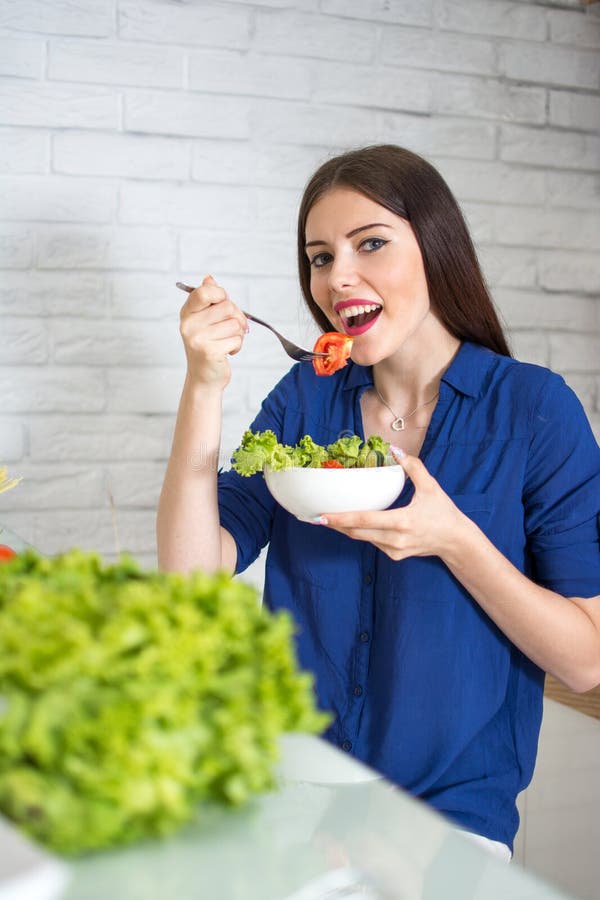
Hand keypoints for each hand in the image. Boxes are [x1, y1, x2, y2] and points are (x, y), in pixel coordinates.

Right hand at [179, 275, 247, 388]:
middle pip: (227, 306)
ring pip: (235, 324)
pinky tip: (227, 352)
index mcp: (187, 312)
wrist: (204, 377)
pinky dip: (237, 346)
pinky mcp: (209, 351)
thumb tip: (209, 278)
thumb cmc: (208, 346)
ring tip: (226, 342)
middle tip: (232, 328)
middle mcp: (189, 324)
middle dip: (236, 317)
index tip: (223, 303)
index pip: (205, 291)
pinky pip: (236, 339)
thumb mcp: (206, 320)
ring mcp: (197, 338)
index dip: (221, 295)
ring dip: (237, 334)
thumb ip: (208, 299)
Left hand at [317, 451, 465, 561]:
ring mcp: (394, 550)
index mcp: (402, 522)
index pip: (365, 520)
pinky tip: (352, 524)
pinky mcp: (394, 556)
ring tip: (328, 518)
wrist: (455, 542)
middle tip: (315, 516)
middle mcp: (395, 539)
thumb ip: (413, 467)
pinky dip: (362, 533)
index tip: (322, 516)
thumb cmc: (443, 513)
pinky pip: (372, 542)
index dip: (341, 519)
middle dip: (336, 525)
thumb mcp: (430, 487)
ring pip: (363, 538)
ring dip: (346, 529)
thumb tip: (395, 449)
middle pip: (357, 532)